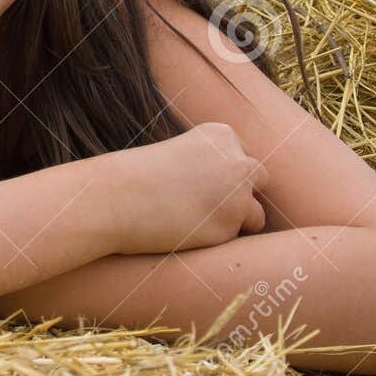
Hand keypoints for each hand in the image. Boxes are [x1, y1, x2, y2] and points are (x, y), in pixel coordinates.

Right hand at [107, 121, 268, 253]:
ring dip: (235, 221)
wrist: (115, 198)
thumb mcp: (175, 153)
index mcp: (221, 135)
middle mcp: (237, 162)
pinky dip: (217, 239)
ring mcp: (237, 196)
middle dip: (241, 193)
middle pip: (259, 178)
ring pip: (256, 214)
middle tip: (211, 205)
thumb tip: (228, 187)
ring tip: (196, 222)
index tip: (202, 183)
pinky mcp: (229, 228)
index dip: (225, 172)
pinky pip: (234, 238)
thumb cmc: (135, 175)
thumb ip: (206, 162)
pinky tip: (188, 233)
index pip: (242, 154)